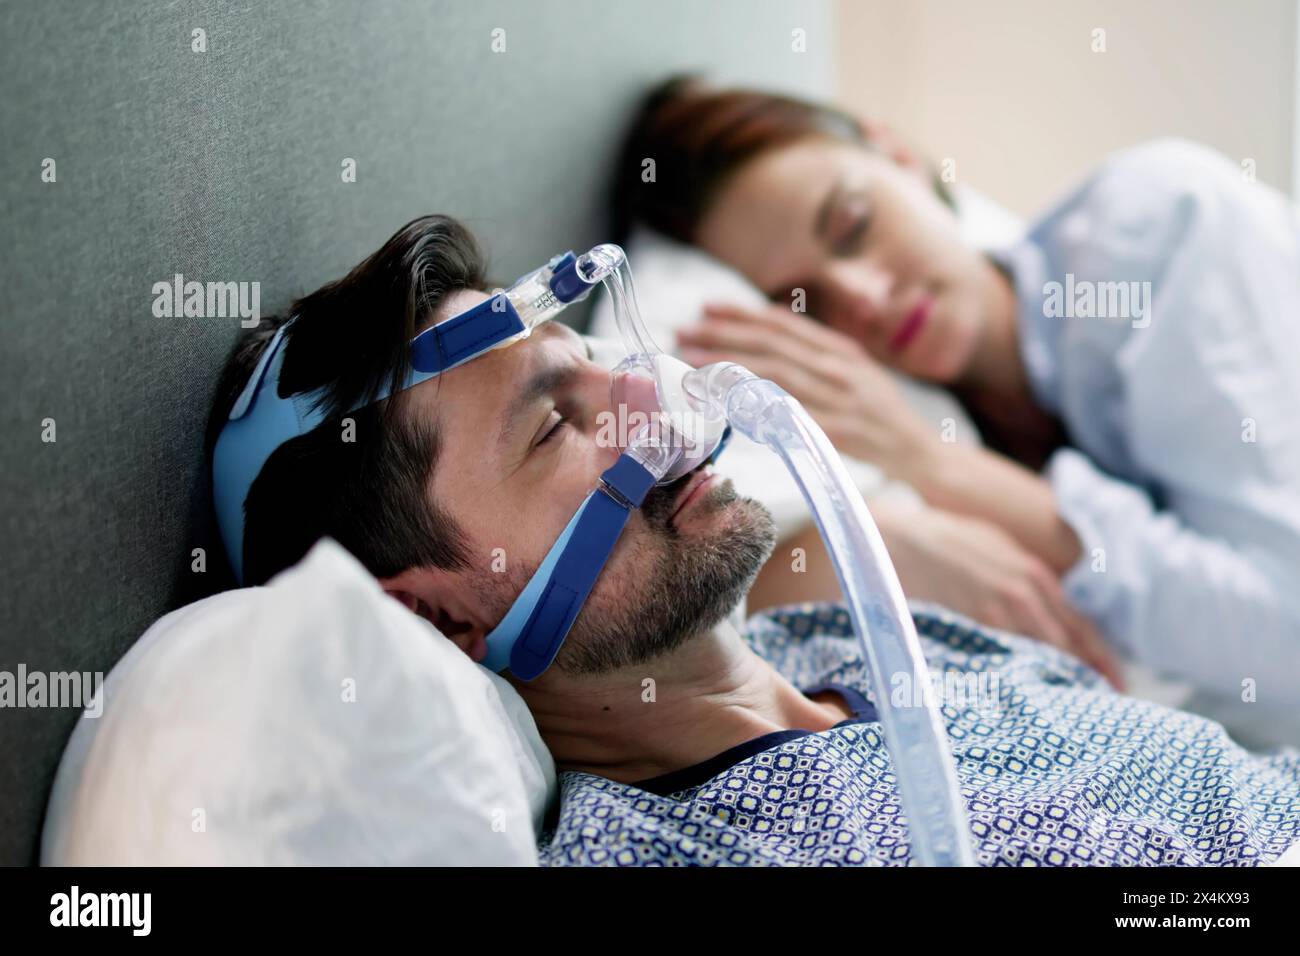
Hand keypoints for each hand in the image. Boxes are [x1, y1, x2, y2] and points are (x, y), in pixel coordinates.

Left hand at [677, 303, 937, 472]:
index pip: (785, 324)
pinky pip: (790, 417)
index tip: (706, 308)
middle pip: (772, 346)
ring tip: (691, 364)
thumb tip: (765, 338)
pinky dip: (757, 408)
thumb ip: (814, 358)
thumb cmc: (879, 416)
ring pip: (775, 377)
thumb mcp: (853, 375)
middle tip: (683, 333)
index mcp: (842, 350)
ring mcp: (841, 399)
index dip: (743, 314)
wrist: (922, 453)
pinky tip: (727, 406)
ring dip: (729, 369)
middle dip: (723, 337)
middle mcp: (841, 368)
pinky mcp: (839, 432)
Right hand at [879, 504, 1124, 688]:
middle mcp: (1024, 593)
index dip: (1100, 656)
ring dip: (1054, 678)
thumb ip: (1027, 577)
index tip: (1115, 681)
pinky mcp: (971, 624)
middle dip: (1084, 673)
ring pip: (1038, 654)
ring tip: (1068, 704)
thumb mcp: (1000, 547)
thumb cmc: (948, 539)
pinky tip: (1024, 692)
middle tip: (1099, 702)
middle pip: (1066, 644)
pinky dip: (1018, 674)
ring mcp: (997, 611)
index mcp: (1035, 574)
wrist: (901, 539)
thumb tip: (1048, 604)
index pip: (1080, 623)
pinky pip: (1004, 656)